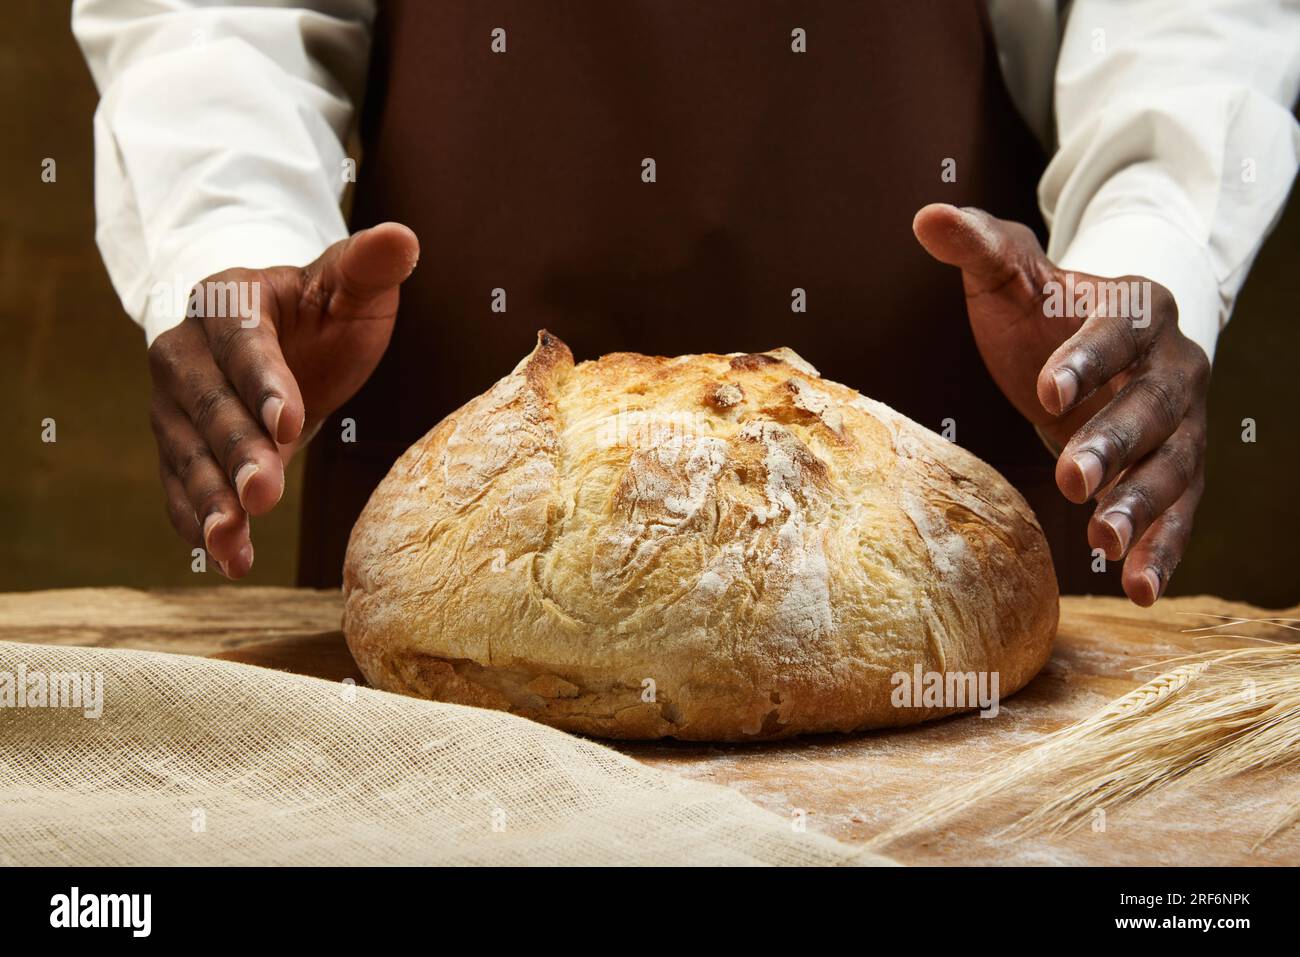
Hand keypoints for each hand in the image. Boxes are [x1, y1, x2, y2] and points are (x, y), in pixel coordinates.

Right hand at [147, 223, 419, 577]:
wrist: (283, 341)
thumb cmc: (325, 313)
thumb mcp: (352, 287)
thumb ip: (370, 267)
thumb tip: (403, 237)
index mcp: (230, 299)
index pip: (243, 341)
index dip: (264, 382)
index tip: (291, 424)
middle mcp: (186, 349)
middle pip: (208, 404)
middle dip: (235, 452)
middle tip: (263, 495)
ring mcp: (175, 402)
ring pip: (186, 451)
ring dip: (207, 498)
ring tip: (230, 540)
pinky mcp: (179, 445)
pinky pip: (180, 486)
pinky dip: (199, 522)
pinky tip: (227, 558)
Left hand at [913, 203, 1209, 605]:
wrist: (1092, 347)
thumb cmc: (1043, 314)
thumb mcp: (1011, 277)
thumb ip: (977, 247)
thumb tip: (926, 215)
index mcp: (1138, 309)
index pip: (1119, 333)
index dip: (1086, 360)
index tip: (1045, 391)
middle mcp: (1175, 367)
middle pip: (1151, 407)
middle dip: (1113, 443)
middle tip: (1071, 477)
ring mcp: (1184, 425)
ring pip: (1173, 466)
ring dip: (1142, 505)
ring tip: (1104, 542)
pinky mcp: (1179, 471)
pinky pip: (1180, 514)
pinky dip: (1163, 550)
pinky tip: (1139, 587)